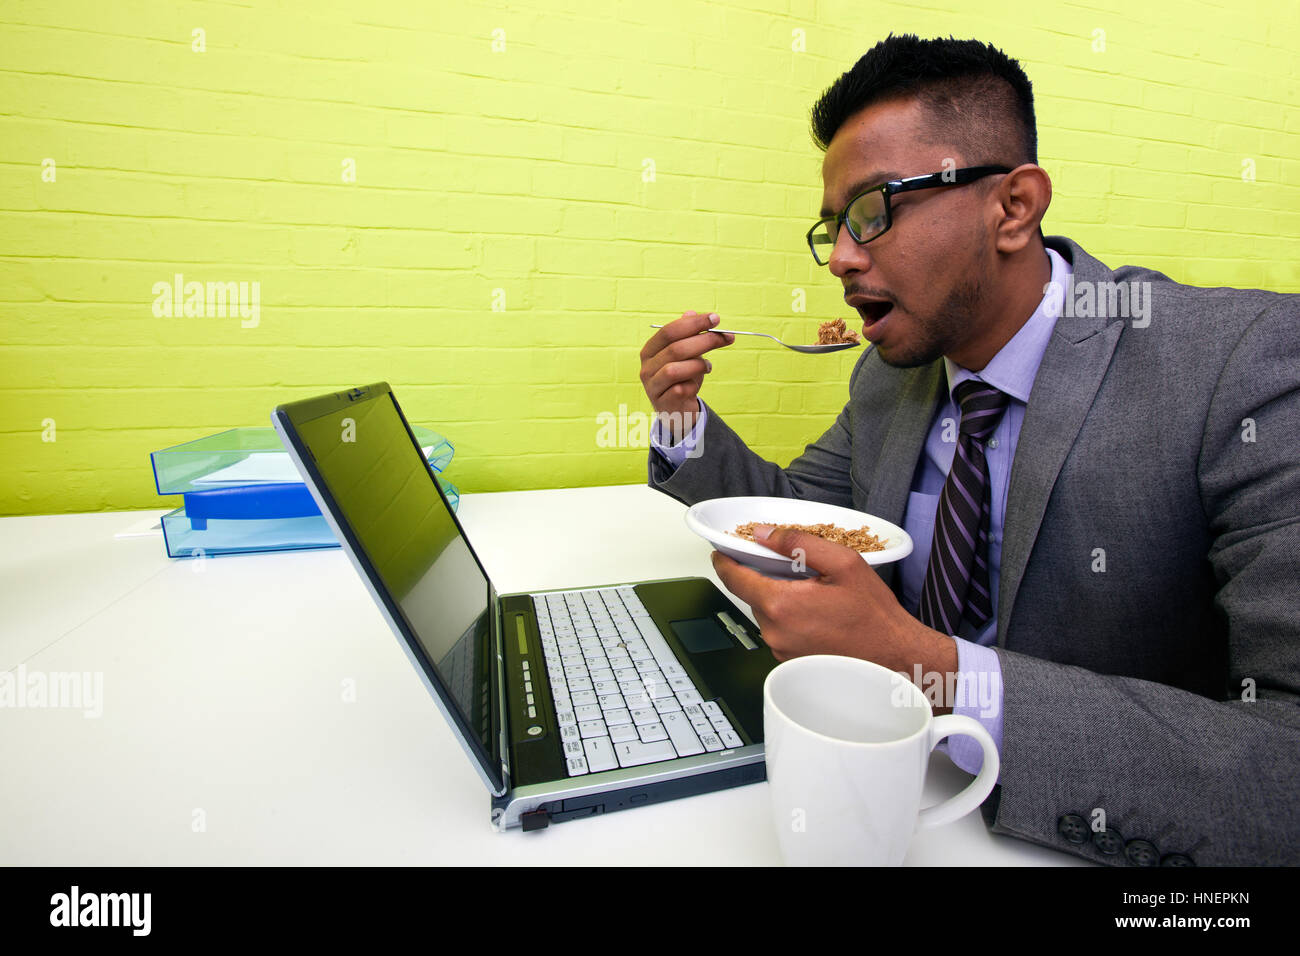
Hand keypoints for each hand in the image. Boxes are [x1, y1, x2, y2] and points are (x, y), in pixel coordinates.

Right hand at [639, 311, 733, 442]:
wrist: (677, 411)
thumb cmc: (682, 378)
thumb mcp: (686, 355)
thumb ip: (688, 335)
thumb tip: (692, 312)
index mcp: (650, 350)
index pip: (669, 331)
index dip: (693, 323)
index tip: (715, 318)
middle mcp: (647, 367)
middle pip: (675, 349)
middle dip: (704, 340)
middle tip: (726, 337)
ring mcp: (653, 386)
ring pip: (675, 369)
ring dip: (698, 364)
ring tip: (708, 366)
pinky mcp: (663, 403)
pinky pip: (681, 390)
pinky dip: (694, 384)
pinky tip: (697, 385)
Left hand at [710, 525, 959, 711]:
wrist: (894, 657)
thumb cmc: (873, 614)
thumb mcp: (843, 563)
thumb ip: (798, 544)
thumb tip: (764, 534)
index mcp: (781, 604)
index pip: (734, 579)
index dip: (724, 561)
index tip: (722, 551)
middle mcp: (774, 631)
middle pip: (751, 595)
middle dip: (762, 578)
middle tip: (787, 567)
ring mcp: (780, 650)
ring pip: (766, 614)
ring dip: (778, 600)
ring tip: (809, 592)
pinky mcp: (790, 661)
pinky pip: (779, 631)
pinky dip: (789, 618)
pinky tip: (815, 614)